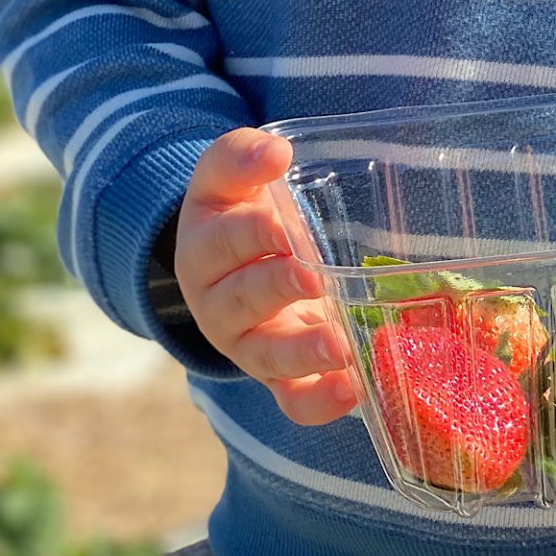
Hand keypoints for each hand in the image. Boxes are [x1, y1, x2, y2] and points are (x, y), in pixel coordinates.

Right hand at [174, 126, 359, 424]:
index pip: (223, 240)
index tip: (280, 224)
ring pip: (266, 356)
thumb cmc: (239, 208)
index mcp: (203, 248)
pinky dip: (318, 402)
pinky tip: (351, 392)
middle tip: (313, 276)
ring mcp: (247, 345)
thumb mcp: (227, 176)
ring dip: (301, 352)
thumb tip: (276, 153)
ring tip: (337, 345)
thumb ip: (243, 156)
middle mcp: (218, 303)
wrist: (238, 260)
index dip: (251, 234)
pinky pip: (291, 400)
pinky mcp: (277, 378)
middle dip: (276, 287)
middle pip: (241, 299)